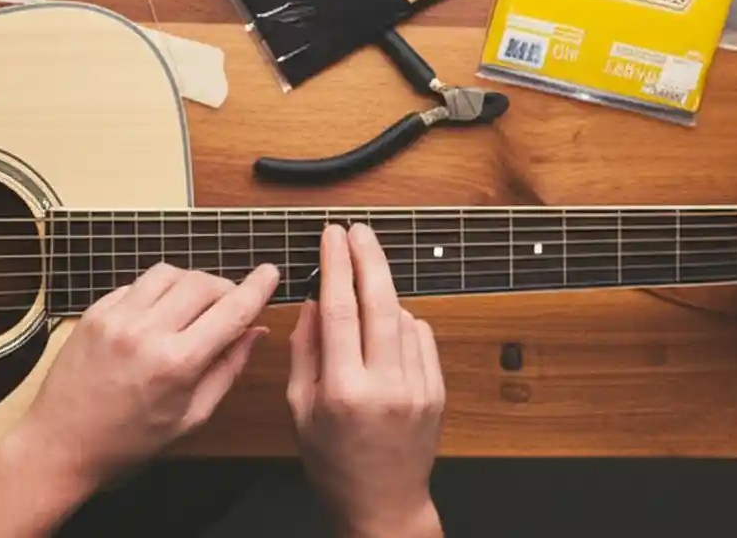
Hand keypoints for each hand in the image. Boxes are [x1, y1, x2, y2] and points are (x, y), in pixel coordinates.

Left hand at [20, 261, 279, 483]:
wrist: (60, 445)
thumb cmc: (127, 443)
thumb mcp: (190, 418)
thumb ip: (227, 369)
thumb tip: (255, 332)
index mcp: (176, 364)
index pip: (231, 311)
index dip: (257, 288)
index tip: (270, 273)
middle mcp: (146, 332)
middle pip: (203, 282)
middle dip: (225, 288)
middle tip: (230, 305)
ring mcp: (116, 318)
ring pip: (169, 273)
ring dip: (190, 283)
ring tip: (193, 308)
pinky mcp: (94, 312)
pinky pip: (137, 285)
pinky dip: (156, 293)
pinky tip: (157, 316)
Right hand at [288, 224, 445, 537]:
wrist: (382, 505)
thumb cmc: (333, 462)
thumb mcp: (300, 409)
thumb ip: (305, 351)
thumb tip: (313, 300)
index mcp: (343, 390)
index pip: (339, 310)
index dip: (335, 265)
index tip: (331, 237)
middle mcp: (385, 386)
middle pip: (380, 302)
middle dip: (369, 258)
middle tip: (358, 231)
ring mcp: (417, 388)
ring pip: (402, 317)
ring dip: (382, 298)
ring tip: (361, 301)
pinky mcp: (437, 391)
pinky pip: (420, 338)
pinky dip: (402, 324)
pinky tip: (385, 333)